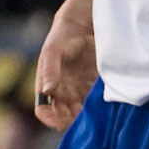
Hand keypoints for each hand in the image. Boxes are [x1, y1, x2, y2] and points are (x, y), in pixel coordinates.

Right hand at [34, 9, 96, 125]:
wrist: (84, 25)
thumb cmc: (63, 36)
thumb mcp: (53, 50)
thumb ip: (49, 69)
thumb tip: (46, 91)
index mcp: (48, 86)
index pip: (44, 111)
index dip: (51, 120)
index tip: (62, 122)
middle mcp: (62, 93)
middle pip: (63, 118)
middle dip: (71, 123)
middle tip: (83, 120)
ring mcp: (79, 92)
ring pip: (80, 115)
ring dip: (86, 119)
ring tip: (95, 115)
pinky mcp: (94, 89)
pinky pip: (95, 106)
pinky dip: (99, 110)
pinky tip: (105, 107)